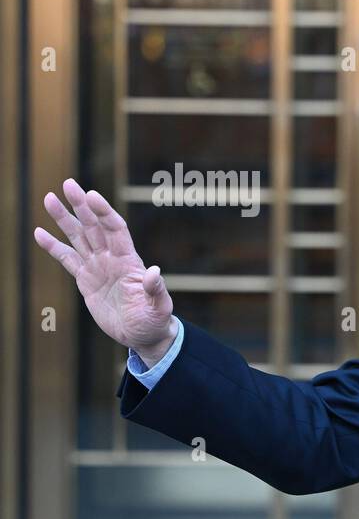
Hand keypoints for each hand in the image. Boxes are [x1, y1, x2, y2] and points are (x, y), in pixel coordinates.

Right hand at [34, 179, 177, 365]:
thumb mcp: (159, 308)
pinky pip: (67, 258)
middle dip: (81, 205)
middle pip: (94, 226)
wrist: (142, 335)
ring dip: (64, 218)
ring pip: (78, 237)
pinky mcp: (85, 279)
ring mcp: (98, 267)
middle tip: (68, 183)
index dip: (104, 212)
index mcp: (129, 261)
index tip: (92, 195)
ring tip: (49, 198)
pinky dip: (53, 246)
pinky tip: (39, 232)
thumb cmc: (154, 321)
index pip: (115, 229)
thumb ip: (156, 289)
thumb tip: (154, 271)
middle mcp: (112, 258)